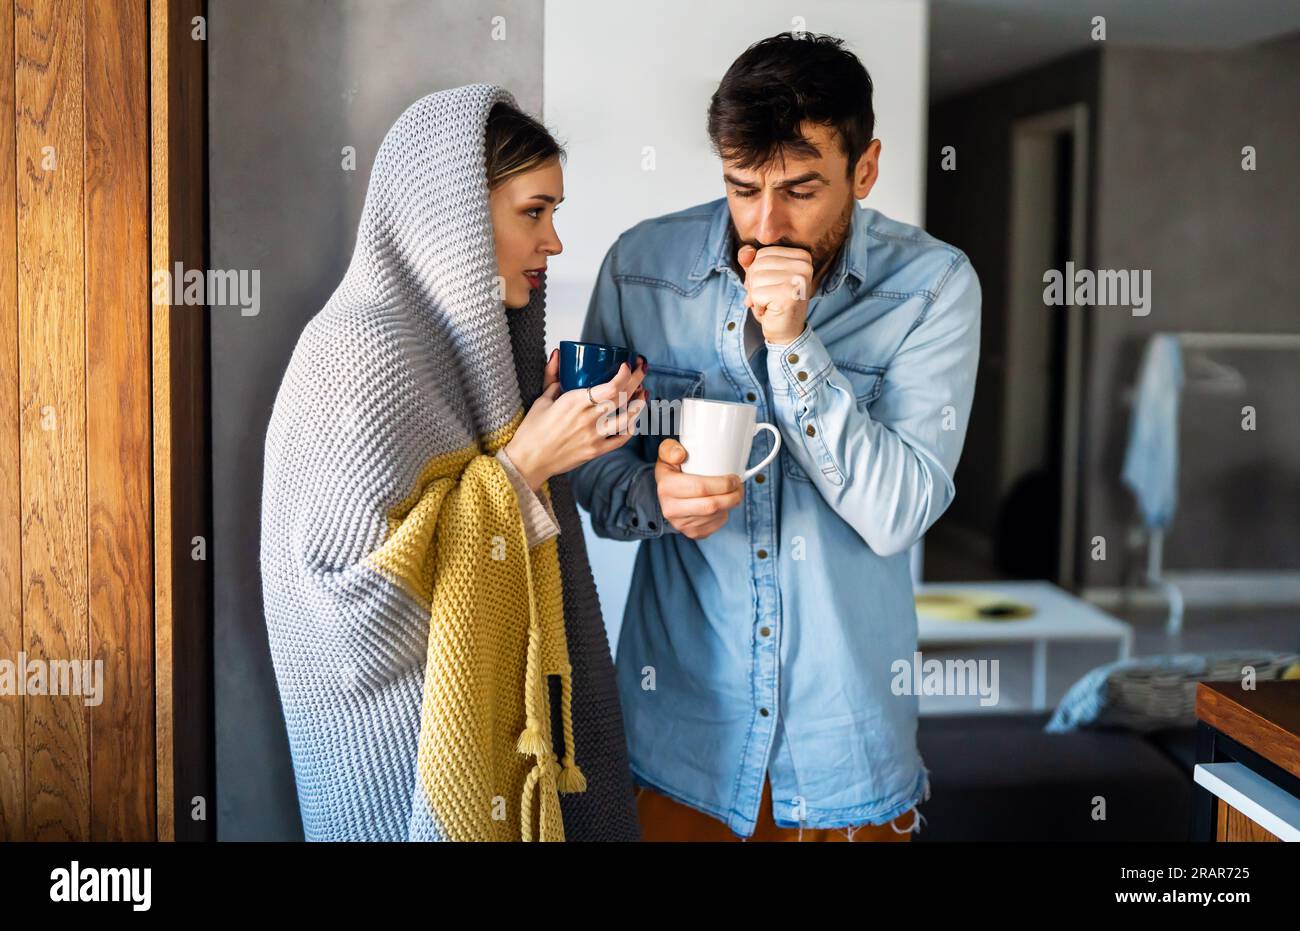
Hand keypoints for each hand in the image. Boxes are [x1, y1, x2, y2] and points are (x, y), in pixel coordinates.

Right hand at [504, 350, 647, 490]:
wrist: (528, 461)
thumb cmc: (532, 430)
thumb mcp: (541, 399)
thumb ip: (552, 375)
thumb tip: (558, 355)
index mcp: (574, 402)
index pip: (610, 388)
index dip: (624, 375)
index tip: (626, 365)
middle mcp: (588, 419)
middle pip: (622, 398)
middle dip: (637, 381)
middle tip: (641, 370)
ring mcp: (594, 437)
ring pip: (627, 419)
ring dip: (639, 404)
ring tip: (642, 392)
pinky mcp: (596, 451)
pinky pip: (621, 439)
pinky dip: (631, 427)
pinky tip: (633, 417)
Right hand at [654, 438, 743, 539]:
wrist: (667, 494)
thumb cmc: (673, 470)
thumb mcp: (667, 453)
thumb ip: (670, 448)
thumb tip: (680, 455)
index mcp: (666, 487)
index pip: (700, 488)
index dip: (723, 484)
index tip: (734, 478)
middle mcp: (671, 509)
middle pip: (711, 506)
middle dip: (732, 496)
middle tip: (739, 487)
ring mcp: (681, 524)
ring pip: (715, 516)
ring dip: (730, 505)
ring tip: (732, 493)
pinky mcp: (691, 533)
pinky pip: (715, 525)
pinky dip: (723, 514)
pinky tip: (721, 504)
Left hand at [738, 244, 810, 343]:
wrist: (787, 333)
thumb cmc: (774, 303)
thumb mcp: (762, 278)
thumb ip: (752, 262)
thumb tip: (745, 251)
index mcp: (802, 257)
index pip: (763, 254)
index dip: (757, 272)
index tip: (769, 287)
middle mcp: (804, 265)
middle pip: (758, 264)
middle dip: (755, 284)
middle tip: (768, 298)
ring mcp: (799, 279)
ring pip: (755, 278)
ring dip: (755, 296)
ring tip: (769, 304)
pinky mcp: (789, 295)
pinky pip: (756, 294)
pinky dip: (757, 305)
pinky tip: (770, 311)